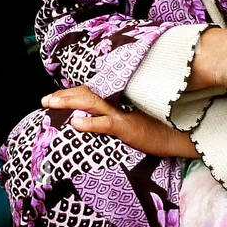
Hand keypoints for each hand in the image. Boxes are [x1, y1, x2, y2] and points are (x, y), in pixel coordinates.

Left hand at [41, 86, 197, 157]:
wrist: (182, 135)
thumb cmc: (160, 127)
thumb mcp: (137, 118)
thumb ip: (119, 113)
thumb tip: (98, 117)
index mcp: (120, 98)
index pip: (91, 91)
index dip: (71, 92)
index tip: (54, 96)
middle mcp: (120, 100)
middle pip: (87, 93)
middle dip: (64, 96)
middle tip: (45, 101)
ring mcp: (124, 112)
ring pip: (92, 102)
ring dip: (69, 102)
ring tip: (51, 104)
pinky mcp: (129, 127)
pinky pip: (106, 123)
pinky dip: (90, 123)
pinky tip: (76, 124)